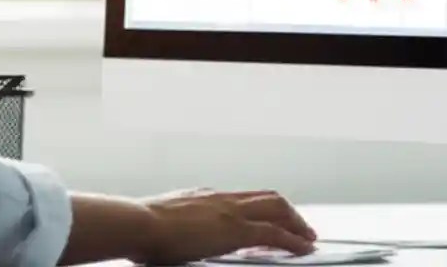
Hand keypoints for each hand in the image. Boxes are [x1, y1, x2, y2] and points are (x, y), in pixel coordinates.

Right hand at [137, 188, 317, 264]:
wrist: (138, 223)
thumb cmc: (139, 229)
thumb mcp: (161, 225)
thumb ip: (173, 230)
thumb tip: (166, 244)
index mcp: (204, 197)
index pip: (242, 199)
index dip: (260, 209)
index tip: (268, 220)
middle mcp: (221, 198)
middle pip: (266, 198)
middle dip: (287, 212)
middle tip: (300, 227)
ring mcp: (230, 211)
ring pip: (277, 209)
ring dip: (296, 223)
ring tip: (308, 238)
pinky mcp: (236, 230)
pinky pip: (274, 233)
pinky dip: (293, 240)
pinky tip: (304, 248)